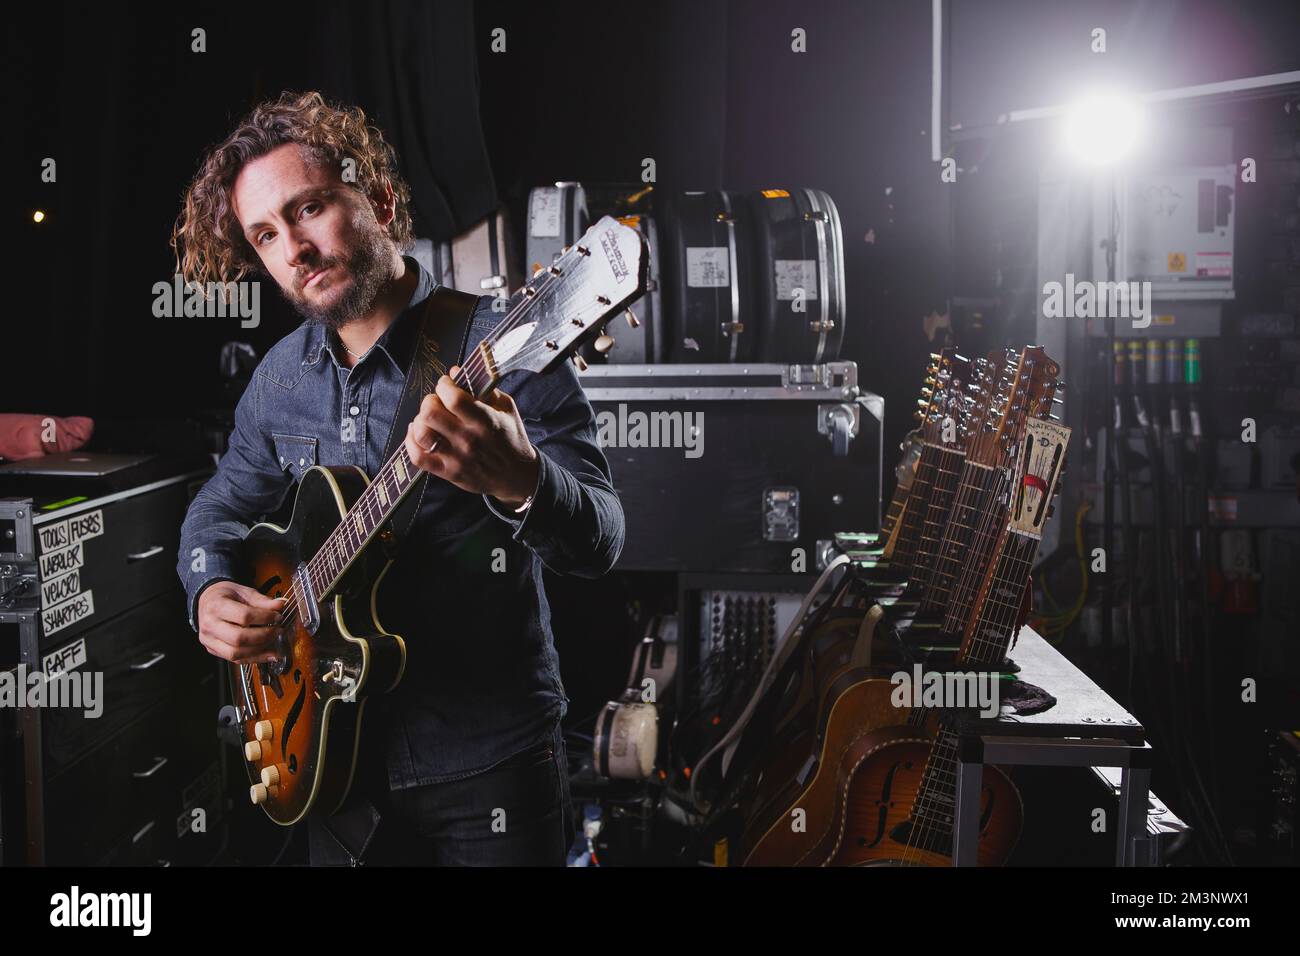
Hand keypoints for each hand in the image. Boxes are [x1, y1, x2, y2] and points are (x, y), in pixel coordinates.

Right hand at [197, 580, 285, 662]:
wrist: (207, 600)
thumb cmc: (225, 595)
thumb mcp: (243, 592)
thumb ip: (262, 600)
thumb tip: (281, 604)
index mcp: (216, 606)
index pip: (244, 616)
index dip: (265, 617)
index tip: (277, 616)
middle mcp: (209, 625)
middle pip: (239, 638)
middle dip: (264, 636)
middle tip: (277, 630)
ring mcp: (210, 640)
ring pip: (236, 653)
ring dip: (260, 649)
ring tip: (273, 640)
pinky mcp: (214, 650)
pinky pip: (235, 660)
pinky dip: (255, 658)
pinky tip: (268, 654)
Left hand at [403, 365, 540, 506]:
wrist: (517, 476)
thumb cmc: (512, 439)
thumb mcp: (507, 409)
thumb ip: (484, 389)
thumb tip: (456, 372)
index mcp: (486, 422)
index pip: (454, 398)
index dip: (444, 385)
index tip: (446, 384)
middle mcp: (469, 440)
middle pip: (431, 413)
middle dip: (430, 401)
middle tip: (437, 402)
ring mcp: (457, 458)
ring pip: (422, 433)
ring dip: (420, 420)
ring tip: (428, 418)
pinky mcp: (448, 472)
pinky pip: (418, 458)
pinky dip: (411, 442)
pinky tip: (417, 433)